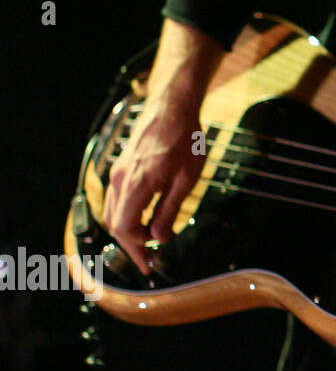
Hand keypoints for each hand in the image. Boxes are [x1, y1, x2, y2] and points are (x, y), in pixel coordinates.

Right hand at [101, 94, 207, 276]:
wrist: (173, 107)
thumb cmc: (184, 139)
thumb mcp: (185, 179)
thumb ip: (169, 209)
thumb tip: (159, 238)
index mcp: (136, 185)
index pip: (124, 228)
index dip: (136, 249)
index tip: (151, 263)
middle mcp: (120, 180)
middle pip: (116, 223)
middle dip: (133, 244)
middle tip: (152, 258)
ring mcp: (119, 172)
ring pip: (115, 212)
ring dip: (130, 230)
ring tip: (152, 241)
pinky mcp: (123, 167)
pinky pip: (119, 198)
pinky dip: (129, 214)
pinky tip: (147, 218)